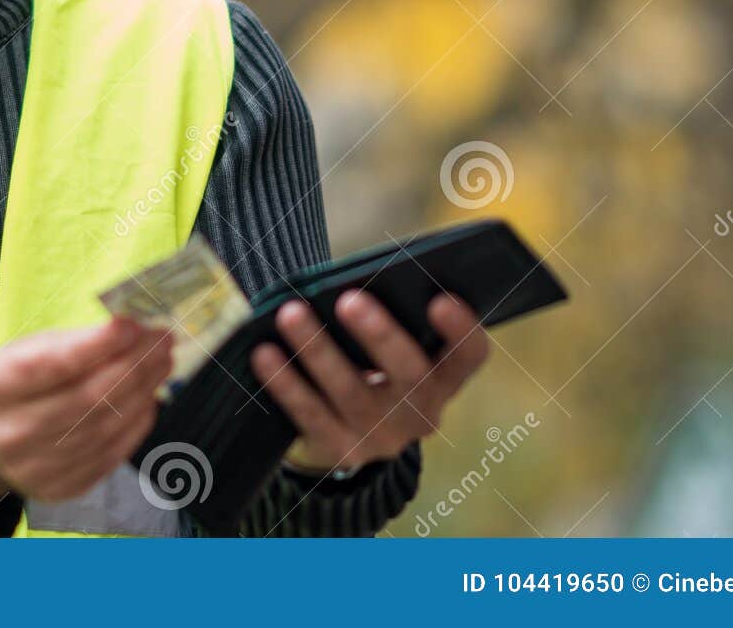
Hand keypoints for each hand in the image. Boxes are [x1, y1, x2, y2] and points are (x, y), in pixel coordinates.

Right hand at [0, 316, 173, 505]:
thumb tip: (134, 332)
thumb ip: (71, 343)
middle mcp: (8, 433)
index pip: (52, 365)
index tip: (133, 324)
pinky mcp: (59, 489)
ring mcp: (34, 468)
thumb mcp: (22, 350)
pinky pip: (111, 454)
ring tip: (161, 363)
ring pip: (105, 427)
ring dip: (143, 391)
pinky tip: (148, 398)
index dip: (97, 345)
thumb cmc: (10, 383)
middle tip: (162, 340)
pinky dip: (136, 423)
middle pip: (87, 399)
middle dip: (134, 365)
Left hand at [250, 290, 488, 473]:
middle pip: (409, 374)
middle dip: (380, 335)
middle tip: (349, 299)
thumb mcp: (390, 348)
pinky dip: (285, 382)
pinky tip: (263, 353)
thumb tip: (348, 282)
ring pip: (351, 393)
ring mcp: (381, 437)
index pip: (468, 355)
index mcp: (444, 378)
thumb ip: (387, 318)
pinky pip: (309, 415)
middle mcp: (421, 413)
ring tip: (289, 313)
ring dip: (318, 350)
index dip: (462, 330)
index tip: (440, 299)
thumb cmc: (371, 363)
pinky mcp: (340, 450)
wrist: (345, 431)